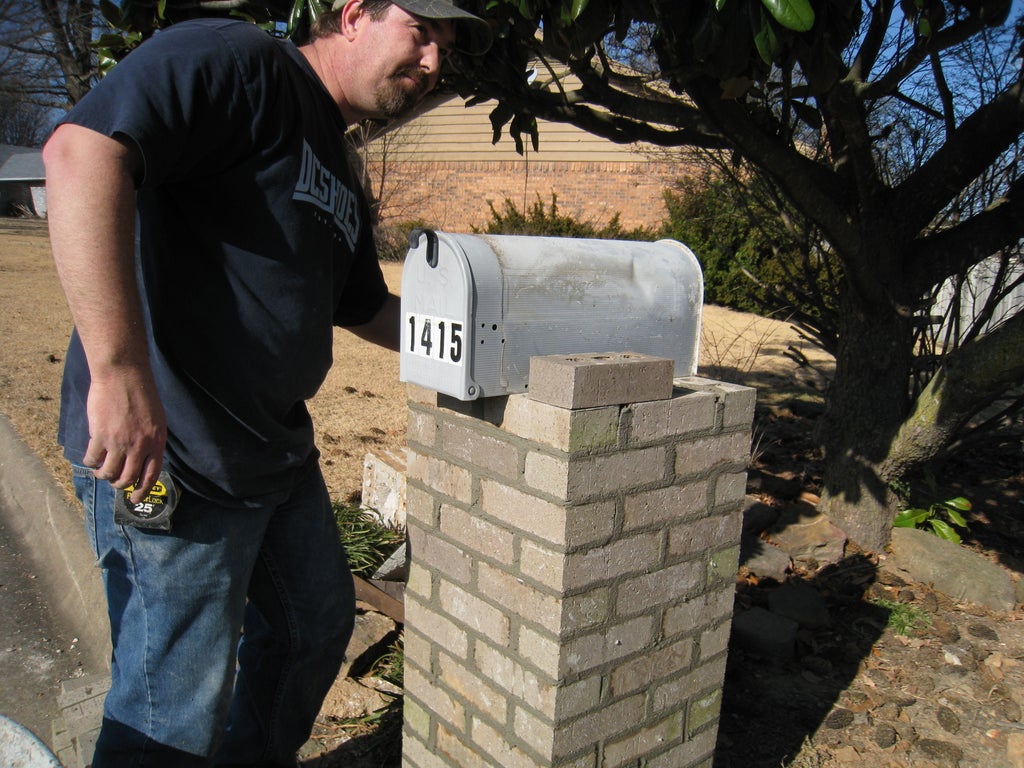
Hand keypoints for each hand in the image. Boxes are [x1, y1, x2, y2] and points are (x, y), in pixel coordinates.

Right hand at [83, 368, 166, 503]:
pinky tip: (90, 458)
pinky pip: (93, 459)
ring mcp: (120, 442)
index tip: (135, 499)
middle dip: (119, 484)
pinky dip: (90, 462)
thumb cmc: (141, 394)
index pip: (151, 475)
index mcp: (157, 442)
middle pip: (128, 478)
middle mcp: (140, 446)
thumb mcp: (156, 419)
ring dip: (103, 475)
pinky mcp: (101, 436)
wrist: (123, 376)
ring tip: (101, 471)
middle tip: (114, 481)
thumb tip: (143, 459)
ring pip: (109, 473)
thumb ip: (151, 440)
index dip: (142, 490)